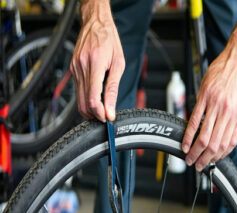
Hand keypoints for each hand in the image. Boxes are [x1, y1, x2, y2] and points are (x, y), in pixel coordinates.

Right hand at [70, 0, 124, 121]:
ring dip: (91, 109)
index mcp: (94, 64)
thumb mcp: (118, 64)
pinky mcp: (73, 70)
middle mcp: (81, 68)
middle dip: (95, 115)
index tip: (108, 118)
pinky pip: (78, 91)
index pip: (93, 99)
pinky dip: (87, 99)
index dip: (100, 113)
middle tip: (106, 116)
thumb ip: (113, 89)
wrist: (95, 23)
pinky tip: (97, 98)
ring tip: (103, 108)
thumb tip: (110, 111)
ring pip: (79, 100)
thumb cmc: (110, 41)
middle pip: (84, 104)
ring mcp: (74, 69)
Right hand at [182, 50, 236, 171]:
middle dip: (204, 159)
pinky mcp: (204, 98)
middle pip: (215, 145)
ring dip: (195, 151)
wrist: (235, 62)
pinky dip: (188, 135)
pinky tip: (184, 143)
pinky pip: (195, 121)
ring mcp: (215, 106)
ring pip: (205, 136)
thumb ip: (231, 123)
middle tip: (196, 166)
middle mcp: (227, 114)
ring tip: (189, 158)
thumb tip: (222, 139)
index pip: (228, 145)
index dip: (218, 157)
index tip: (210, 163)